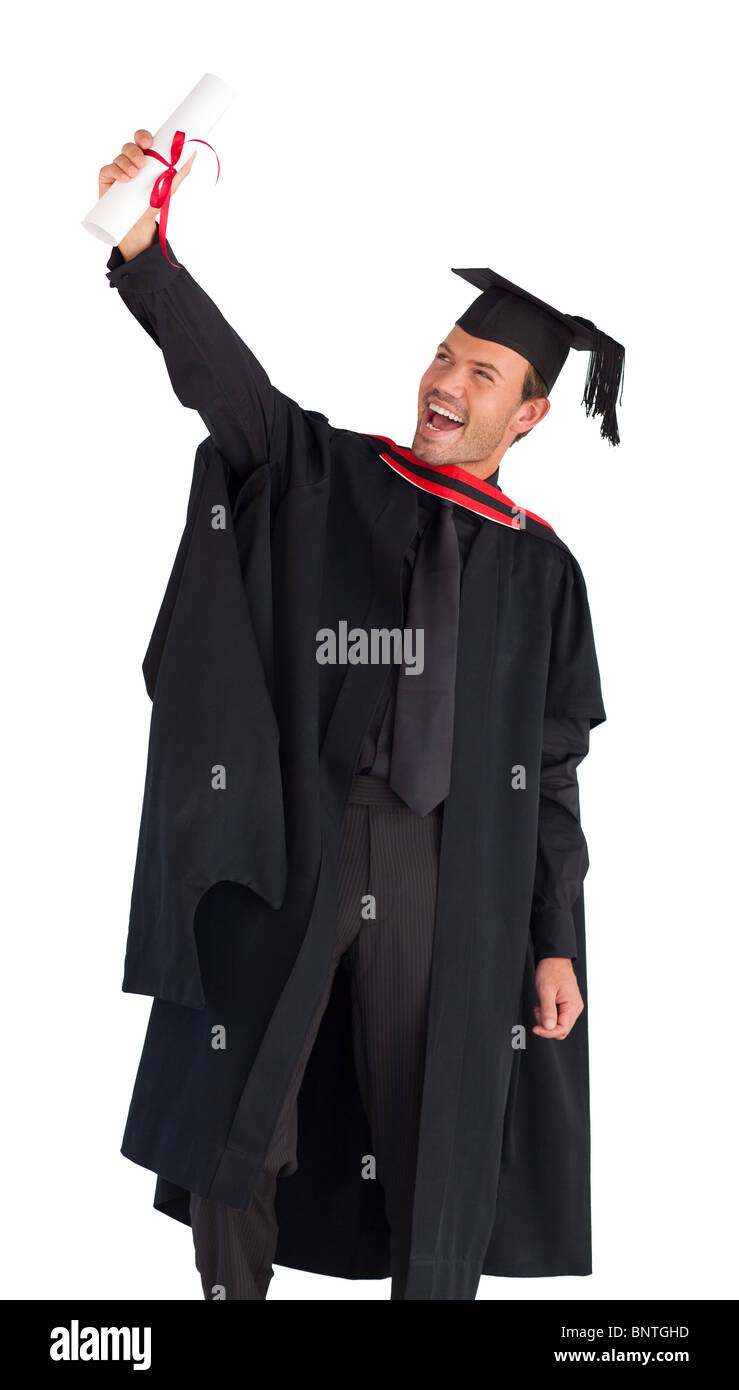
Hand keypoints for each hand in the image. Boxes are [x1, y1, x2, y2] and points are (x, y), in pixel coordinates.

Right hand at [98, 130, 196, 257]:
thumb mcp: (169, 187)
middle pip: (130, 146)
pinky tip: (124, 179)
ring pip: (120, 156)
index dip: (143, 136)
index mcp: (145, 157)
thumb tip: (194, 152)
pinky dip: (116, 171)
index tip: (149, 143)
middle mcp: (130, 160)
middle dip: (135, 150)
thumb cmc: (152, 203)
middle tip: (142, 162)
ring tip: (134, 175)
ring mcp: (118, 168)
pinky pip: (108, 168)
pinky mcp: (107, 178)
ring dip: (127, 163)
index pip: (142, 139)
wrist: (138, 224)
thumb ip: (181, 171)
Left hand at [532, 957, 583, 1039]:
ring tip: (539, 1006)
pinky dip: (549, 1015)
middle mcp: (575, 1008)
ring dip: (547, 1020)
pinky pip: (559, 1017)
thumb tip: (549, 1027)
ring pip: (559, 1024)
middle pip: (562, 1030)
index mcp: (572, 1005)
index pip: (562, 1029)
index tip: (535, 1028)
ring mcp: (572, 1006)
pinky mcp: (567, 1004)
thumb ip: (548, 1010)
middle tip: (537, 1013)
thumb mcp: (546, 990)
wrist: (555, 958)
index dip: (548, 1032)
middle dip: (547, 1026)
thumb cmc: (551, 970)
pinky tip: (543, 1005)